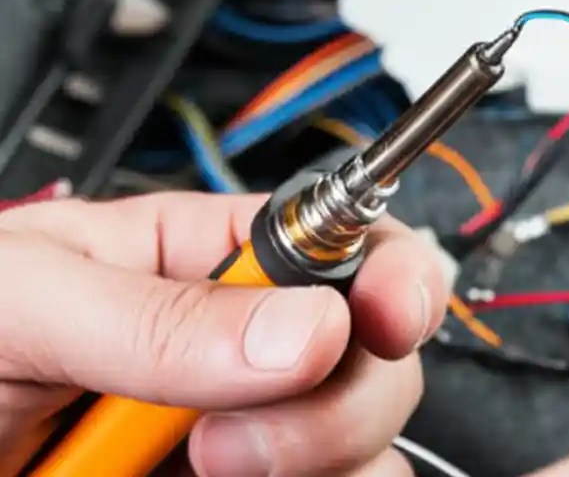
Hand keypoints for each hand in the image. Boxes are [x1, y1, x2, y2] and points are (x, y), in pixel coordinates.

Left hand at [0, 192, 446, 476]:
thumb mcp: (20, 303)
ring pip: (367, 453)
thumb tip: (306, 325)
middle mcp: (244, 356)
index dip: (394, 275)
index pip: (350, 250)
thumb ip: (158, 314)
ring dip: (313, 464)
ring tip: (195, 474)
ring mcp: (245, 443)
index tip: (386, 318)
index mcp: (206, 266)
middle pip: (379, 363)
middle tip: (226, 440)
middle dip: (335, 403)